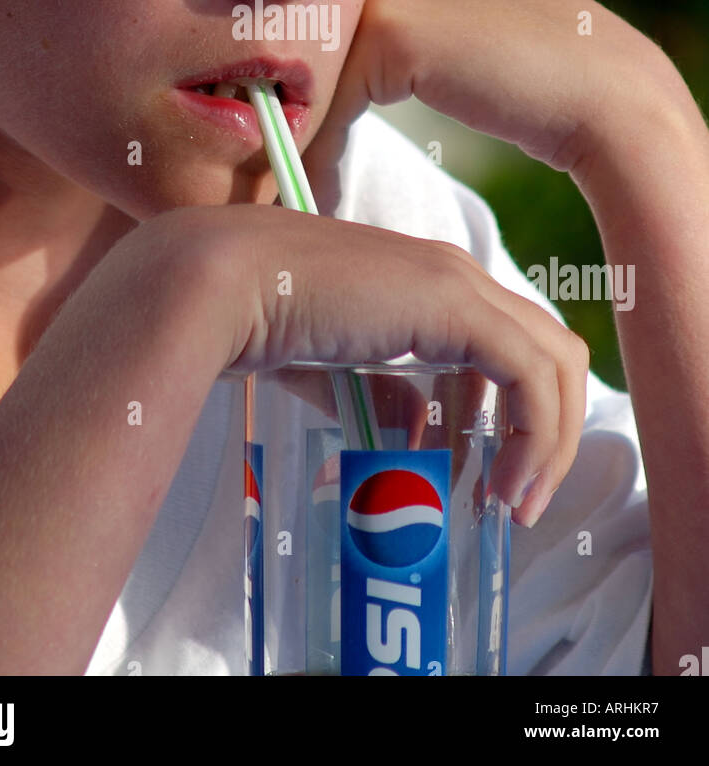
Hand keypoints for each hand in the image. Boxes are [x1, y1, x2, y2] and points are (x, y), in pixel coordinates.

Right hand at [193, 202, 588, 525]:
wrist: (220, 282)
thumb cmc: (257, 317)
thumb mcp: (333, 365)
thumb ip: (379, 392)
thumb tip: (415, 433)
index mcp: (430, 282)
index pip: (515, 343)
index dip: (522, 415)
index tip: (495, 480)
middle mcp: (456, 274)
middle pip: (553, 351)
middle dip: (551, 434)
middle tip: (518, 502)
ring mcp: (457, 283)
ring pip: (557, 361)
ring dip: (549, 442)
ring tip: (511, 504)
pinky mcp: (452, 303)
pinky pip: (531, 375)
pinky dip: (533, 435)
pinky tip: (498, 483)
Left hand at [303, 0, 661, 211]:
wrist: (601, 92)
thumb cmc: (525, 70)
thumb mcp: (444, 16)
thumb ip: (386, 13)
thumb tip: (303, 66)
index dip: (291, 66)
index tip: (279, 121)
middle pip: (295, 30)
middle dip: (282, 99)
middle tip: (270, 160)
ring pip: (303, 71)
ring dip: (294, 133)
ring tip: (290, 185)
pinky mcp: (390, 29)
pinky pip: (324, 105)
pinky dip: (319, 156)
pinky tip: (321, 193)